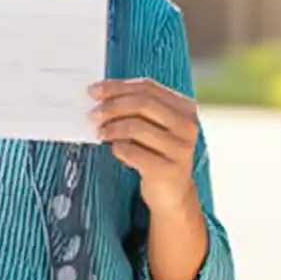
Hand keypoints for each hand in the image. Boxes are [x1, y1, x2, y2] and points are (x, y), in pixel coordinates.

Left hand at [88, 78, 198, 213]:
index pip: (148, 87)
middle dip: (112, 106)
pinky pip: (134, 152)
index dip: (117, 87)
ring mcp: (181, 149)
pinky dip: (119, 148)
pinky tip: (115, 149)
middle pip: (143, 103)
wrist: (171, 193)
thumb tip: (97, 92)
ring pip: (137, 126)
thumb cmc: (154, 152)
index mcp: (184, 108)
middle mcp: (187, 126)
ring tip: (101, 133)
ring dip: (112, 128)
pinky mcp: (170, 170)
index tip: (93, 91)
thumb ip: (133, 106)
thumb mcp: (151, 126)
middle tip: (93, 115)